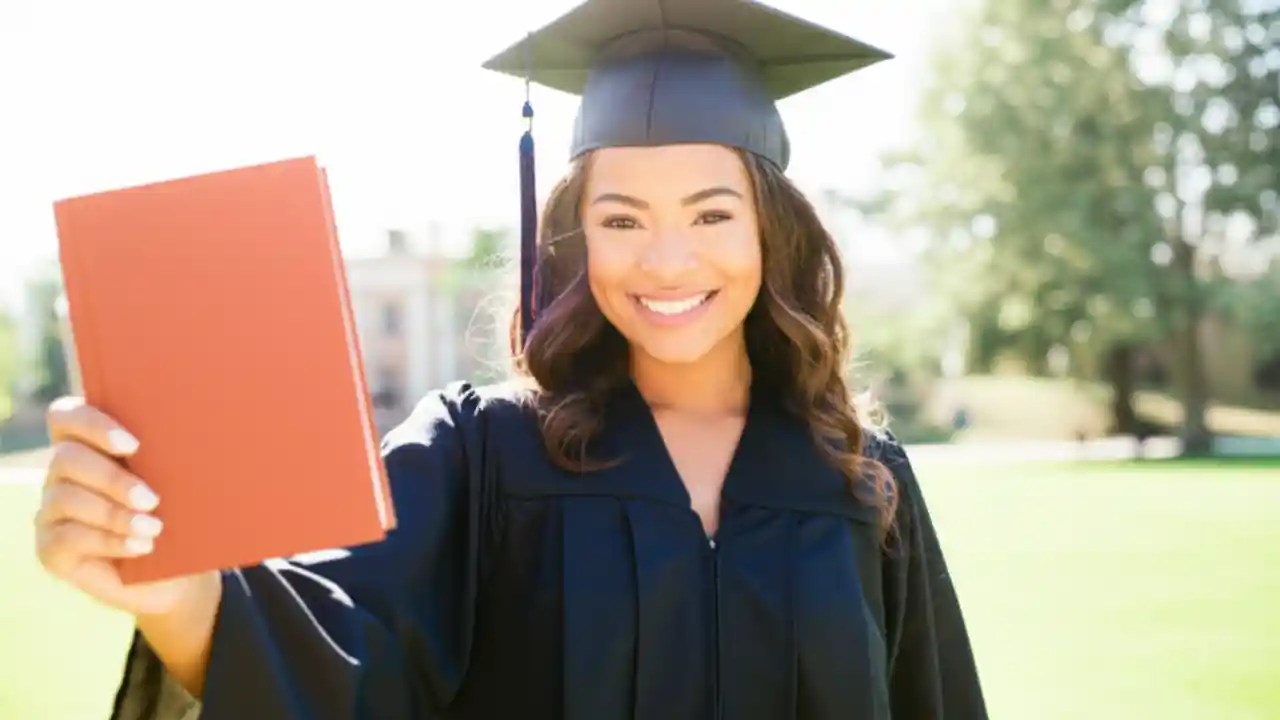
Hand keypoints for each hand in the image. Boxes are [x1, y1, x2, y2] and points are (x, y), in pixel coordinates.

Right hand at [35, 396, 218, 616]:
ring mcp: (52, 511)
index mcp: (89, 444)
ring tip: (154, 528)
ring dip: (113, 514)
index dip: (93, 424)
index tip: (133, 445)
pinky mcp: (50, 549)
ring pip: (65, 498)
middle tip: (151, 499)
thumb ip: (170, 454)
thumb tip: (191, 431)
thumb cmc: (181, 514)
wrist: (177, 572)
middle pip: (67, 458)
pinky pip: (67, 538)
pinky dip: (108, 541)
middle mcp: (62, 473)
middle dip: (111, 478)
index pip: (67, 416)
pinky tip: (139, 546)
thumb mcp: (181, 481)